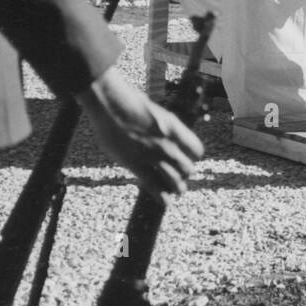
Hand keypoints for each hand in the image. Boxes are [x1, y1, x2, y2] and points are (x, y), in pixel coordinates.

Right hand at [77, 67, 203, 198]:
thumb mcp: (153, 112)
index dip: (192, 157)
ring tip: (177, 192)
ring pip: (175, 181)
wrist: (110, 103)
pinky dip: (162, 197)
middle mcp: (168, 143)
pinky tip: (165, 202)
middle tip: (181, 178)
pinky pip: (154, 186)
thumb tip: (164, 133)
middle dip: (185, 174)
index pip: (196, 150)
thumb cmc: (128, 103)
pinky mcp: (136, 164)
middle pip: (187, 168)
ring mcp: (152, 155)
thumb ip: (161, 127)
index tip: (187, 159)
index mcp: (174, 128)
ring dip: (177, 188)